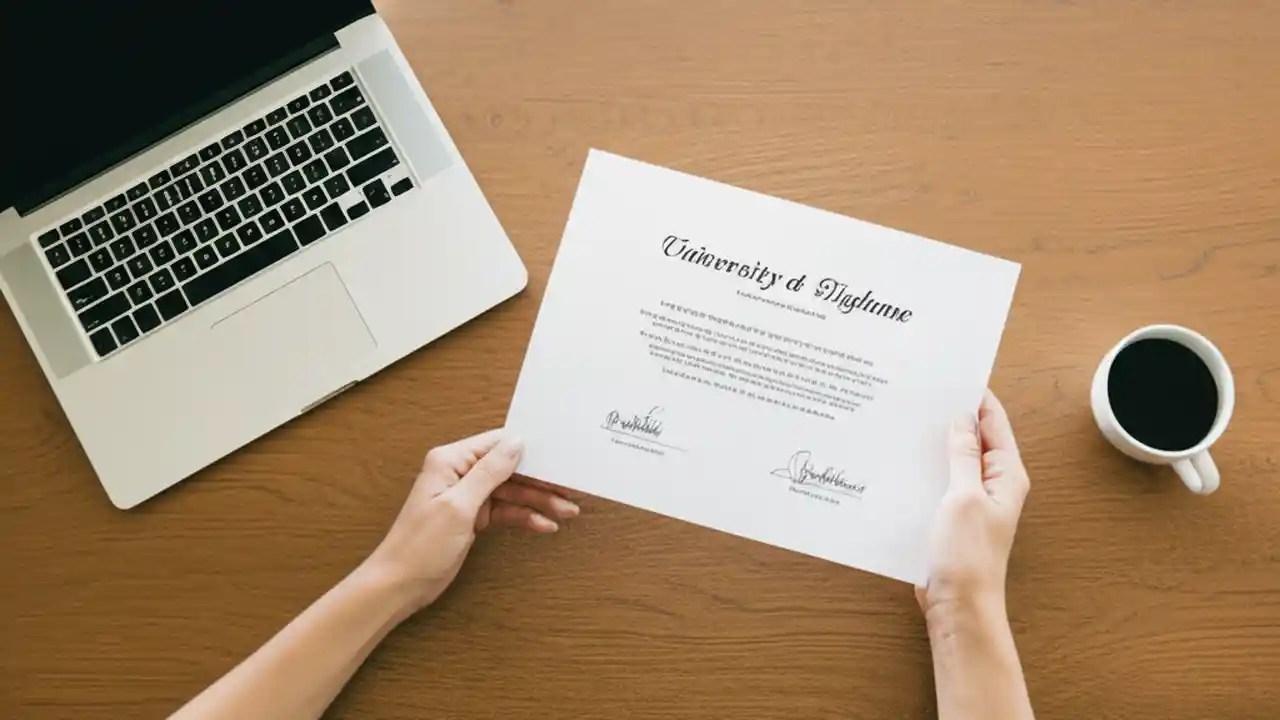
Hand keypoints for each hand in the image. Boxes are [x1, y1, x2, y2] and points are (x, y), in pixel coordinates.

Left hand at [365, 430, 579, 613]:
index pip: (497, 444)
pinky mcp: (472, 516)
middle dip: (540, 481)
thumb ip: (489, 472)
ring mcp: (466, 495)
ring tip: (567, 511)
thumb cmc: (419, 546)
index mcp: (450, 461)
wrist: (400, 584)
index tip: (557, 457)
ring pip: (511, 492)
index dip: (528, 449)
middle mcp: (459, 473)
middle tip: (569, 490)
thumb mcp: (458, 506)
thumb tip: (516, 443)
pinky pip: (505, 511)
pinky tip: (544, 525)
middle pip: (509, 469)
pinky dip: (524, 517)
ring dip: (538, 502)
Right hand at [917, 390, 1029, 618]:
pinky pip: (939, 480)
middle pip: (973, 437)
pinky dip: (924, 467)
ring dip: (933, 442)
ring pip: (952, 458)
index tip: (948, 373)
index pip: (993, 421)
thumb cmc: (967, 556)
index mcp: (1006, 474)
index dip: (973, 396)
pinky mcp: (952, 515)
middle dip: (949, 415)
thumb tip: (961, 417)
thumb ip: (963, 454)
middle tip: (918, 391)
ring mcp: (972, 499)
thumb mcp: (963, 496)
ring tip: (905, 419)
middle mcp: (993, 483)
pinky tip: (900, 459)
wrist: (959, 606)